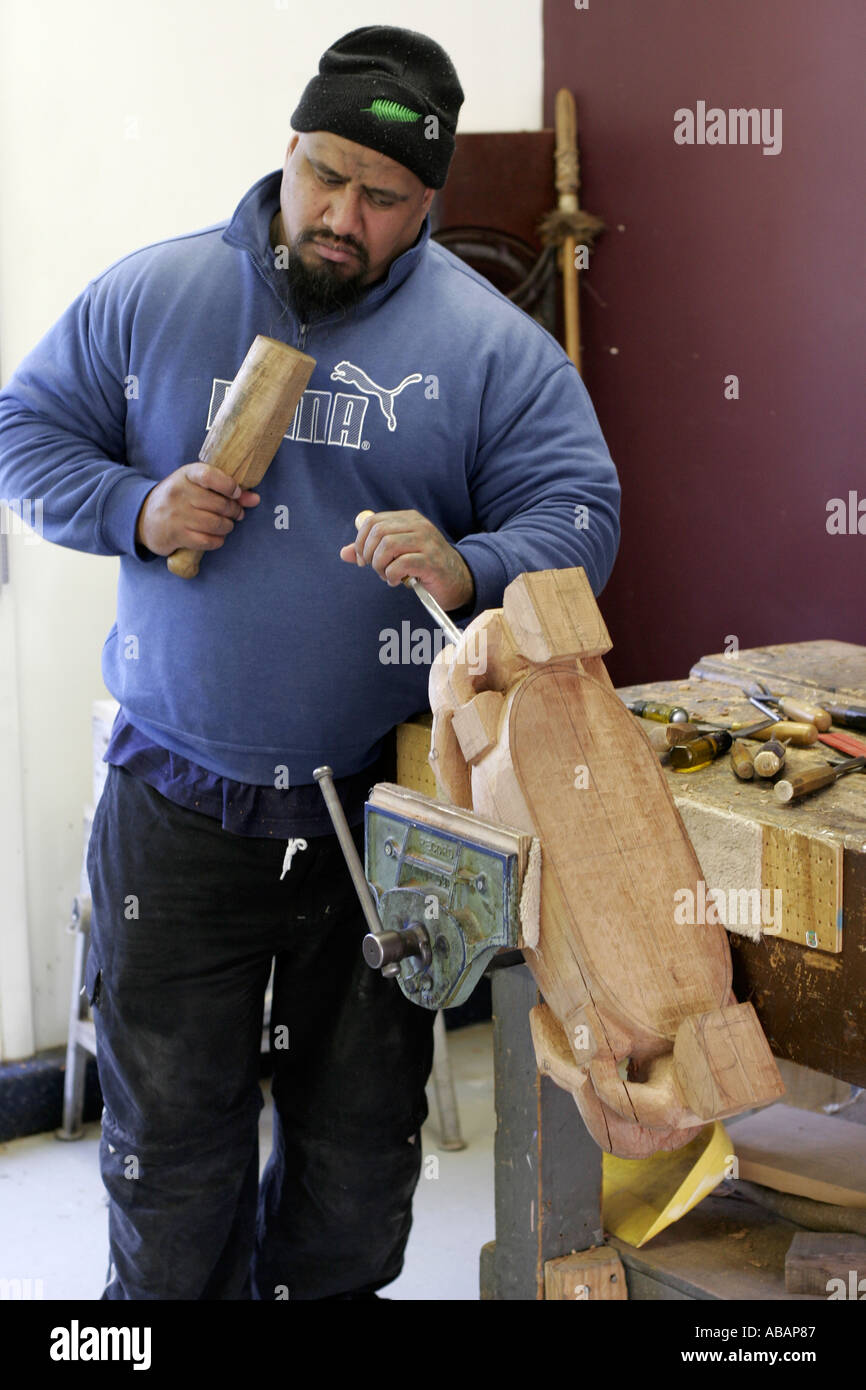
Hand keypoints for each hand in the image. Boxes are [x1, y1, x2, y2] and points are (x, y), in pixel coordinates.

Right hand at [134, 463, 260, 556]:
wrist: (144, 517)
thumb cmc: (178, 498)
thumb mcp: (196, 486)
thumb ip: (226, 489)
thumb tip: (255, 499)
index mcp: (186, 474)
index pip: (210, 475)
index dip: (229, 486)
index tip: (237, 493)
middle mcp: (179, 493)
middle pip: (219, 504)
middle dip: (234, 511)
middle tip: (237, 514)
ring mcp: (177, 515)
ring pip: (216, 523)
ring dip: (228, 526)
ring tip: (226, 524)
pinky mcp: (176, 535)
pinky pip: (207, 540)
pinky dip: (218, 540)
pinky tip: (216, 536)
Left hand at [339, 508, 474, 612]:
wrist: (457, 580)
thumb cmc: (424, 566)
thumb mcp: (397, 554)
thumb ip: (371, 551)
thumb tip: (344, 553)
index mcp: (409, 519)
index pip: (373, 521)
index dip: (361, 542)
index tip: (364, 560)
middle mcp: (418, 525)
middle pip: (378, 532)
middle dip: (369, 555)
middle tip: (375, 569)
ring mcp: (427, 542)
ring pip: (387, 546)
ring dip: (380, 566)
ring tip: (387, 575)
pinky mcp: (431, 561)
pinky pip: (400, 564)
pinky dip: (392, 576)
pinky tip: (398, 581)